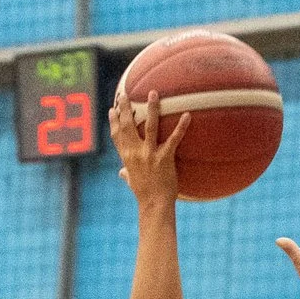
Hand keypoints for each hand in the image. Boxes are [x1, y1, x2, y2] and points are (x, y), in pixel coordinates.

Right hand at [110, 90, 187, 206]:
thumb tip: (121, 173)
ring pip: (150, 126)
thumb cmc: (144, 194)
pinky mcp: (164, 158)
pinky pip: (174, 139)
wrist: (154, 204)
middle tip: (124, 94)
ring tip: (153, 93)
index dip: (113, 121)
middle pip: (127, 126)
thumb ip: (126, 174)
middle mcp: (135, 153)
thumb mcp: (132, 182)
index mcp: (127, 157)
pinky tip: (187, 115)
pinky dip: (181, 127)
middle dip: (125, 108)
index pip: (116, 135)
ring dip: (152, 108)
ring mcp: (150, 154)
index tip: (112, 109)